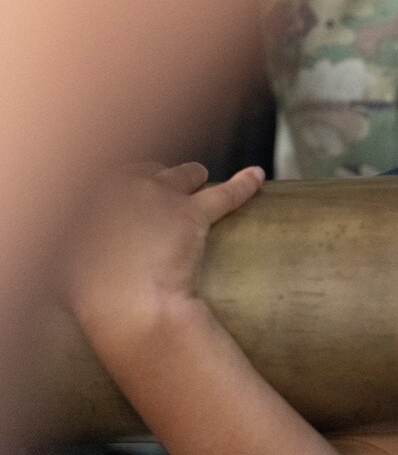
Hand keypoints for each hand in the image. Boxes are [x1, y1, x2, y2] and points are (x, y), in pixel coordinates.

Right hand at [65, 162, 263, 344]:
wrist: (126, 306)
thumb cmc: (88, 295)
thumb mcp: (59, 266)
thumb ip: (65, 251)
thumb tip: (63, 260)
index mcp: (90, 194)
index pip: (110, 177)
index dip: (122, 186)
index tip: (126, 194)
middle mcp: (125, 187)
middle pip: (147, 172)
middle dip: (155, 179)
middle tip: (159, 195)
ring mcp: (161, 197)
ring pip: (186, 173)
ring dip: (192, 176)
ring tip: (200, 178)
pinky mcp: (194, 214)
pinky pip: (228, 192)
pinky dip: (245, 184)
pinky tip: (257, 177)